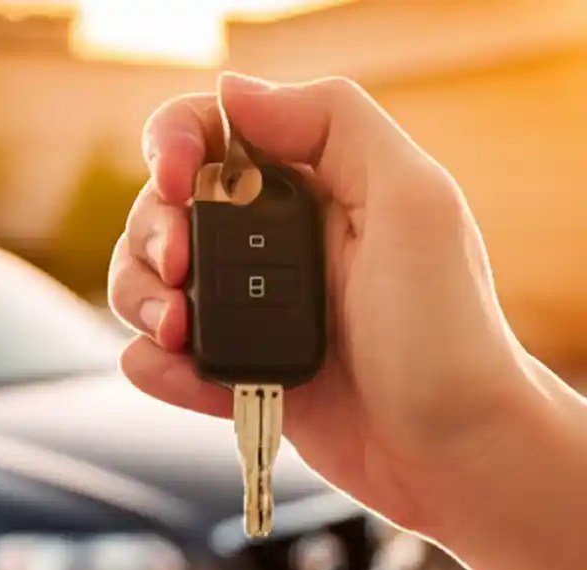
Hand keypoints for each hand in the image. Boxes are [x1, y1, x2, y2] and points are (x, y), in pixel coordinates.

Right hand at [108, 73, 539, 538]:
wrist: (451, 455)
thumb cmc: (449, 334)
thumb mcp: (415, 201)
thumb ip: (333, 124)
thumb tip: (232, 91)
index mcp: (308, 187)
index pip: (212, 135)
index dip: (175, 146)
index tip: (177, 182)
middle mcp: (267, 242)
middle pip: (160, 210)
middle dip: (151, 236)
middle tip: (179, 270)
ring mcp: (244, 309)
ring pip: (144, 281)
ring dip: (141, 300)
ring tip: (177, 332)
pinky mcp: (230, 370)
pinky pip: (156, 356)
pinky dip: (157, 366)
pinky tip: (187, 378)